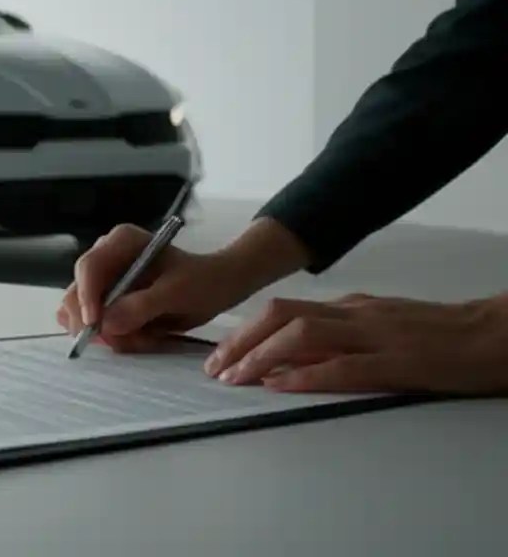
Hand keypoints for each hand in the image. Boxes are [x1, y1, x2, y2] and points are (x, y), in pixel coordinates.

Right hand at [56, 223, 273, 351]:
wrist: (217, 287)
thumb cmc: (201, 281)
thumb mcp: (177, 292)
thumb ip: (141, 306)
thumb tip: (106, 323)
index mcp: (119, 242)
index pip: (89, 268)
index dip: (85, 297)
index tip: (94, 325)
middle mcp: (105, 258)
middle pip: (77, 293)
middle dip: (96, 323)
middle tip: (121, 342)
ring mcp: (104, 282)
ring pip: (84, 315)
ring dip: (111, 334)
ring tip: (145, 336)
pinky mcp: (108, 303)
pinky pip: (97, 326)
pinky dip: (114, 338)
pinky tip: (140, 337)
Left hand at [207, 292, 507, 394]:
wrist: (494, 334)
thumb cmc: (441, 334)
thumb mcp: (382, 323)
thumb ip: (342, 332)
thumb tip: (295, 351)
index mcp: (351, 306)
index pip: (284, 312)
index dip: (246, 332)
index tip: (220, 354)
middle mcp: (355, 314)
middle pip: (281, 316)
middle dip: (240, 341)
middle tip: (214, 368)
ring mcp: (375, 335)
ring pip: (303, 336)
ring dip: (261, 357)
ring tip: (235, 379)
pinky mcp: (399, 362)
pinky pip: (344, 366)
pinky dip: (306, 376)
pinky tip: (279, 386)